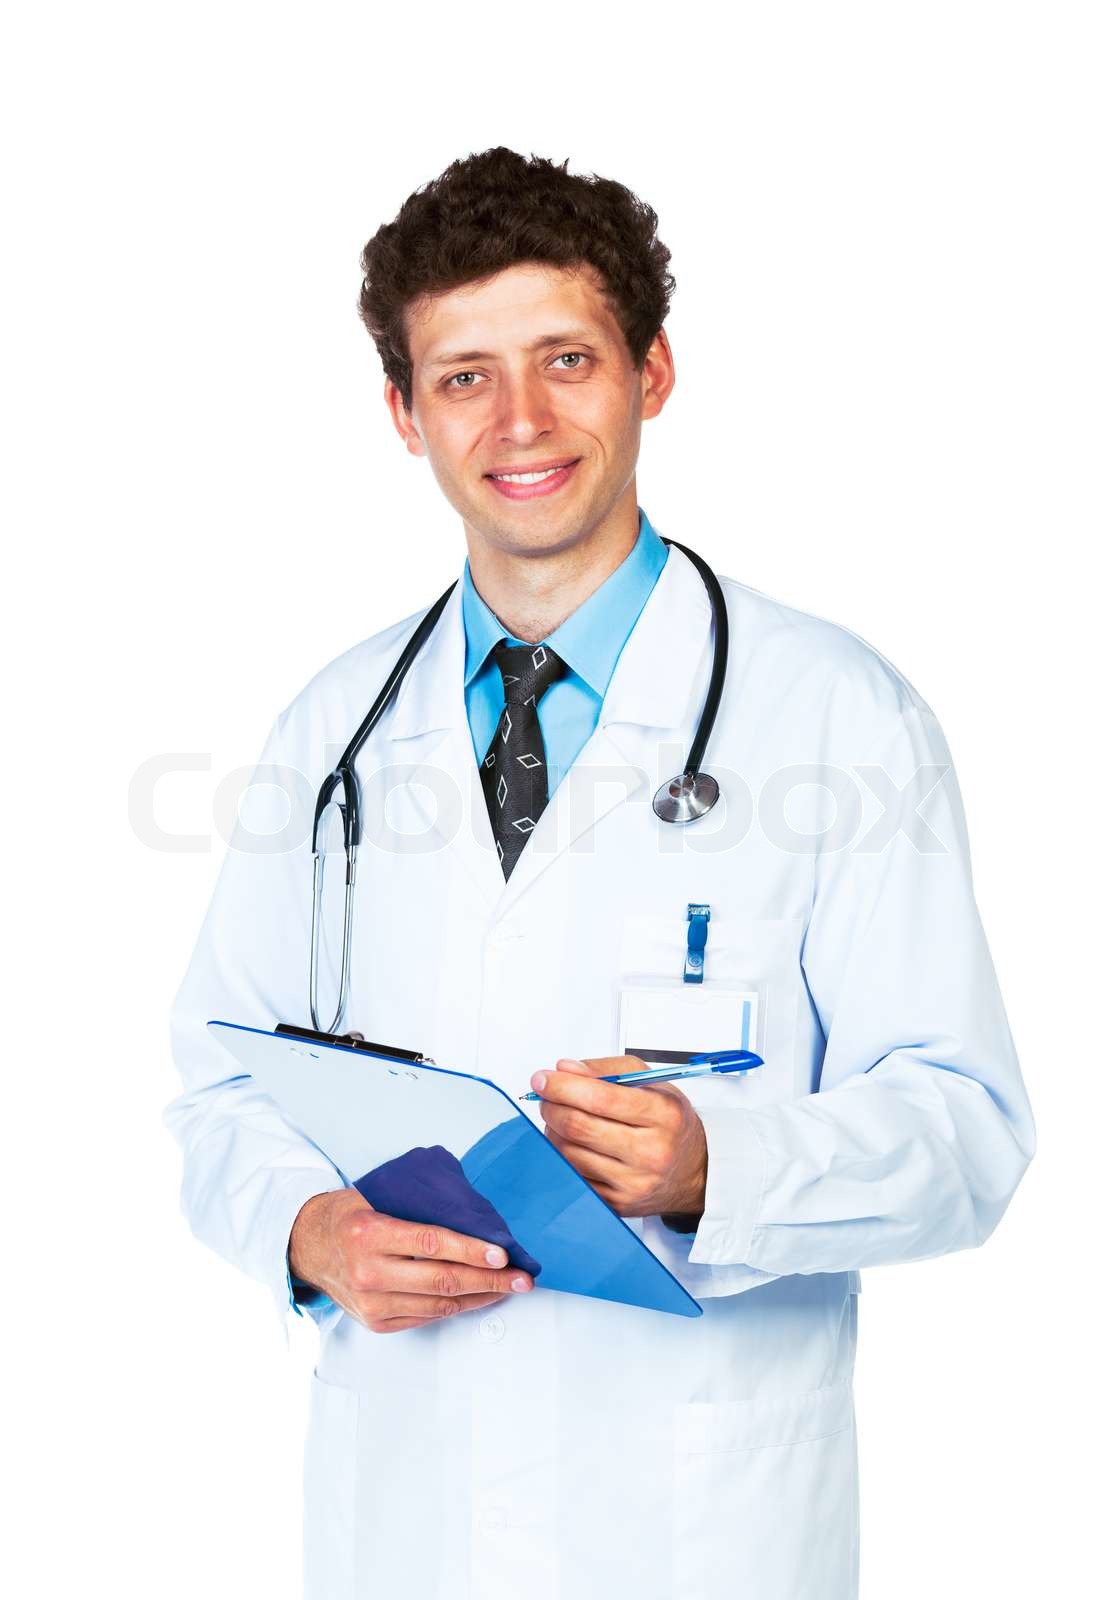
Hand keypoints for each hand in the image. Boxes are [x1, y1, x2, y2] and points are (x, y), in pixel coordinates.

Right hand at [288, 1188, 534, 1333]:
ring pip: (438, 1305)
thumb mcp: (375, 1198)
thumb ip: (417, 1209)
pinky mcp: (376, 1322)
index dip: (471, 1250)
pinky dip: (456, 1308)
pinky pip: (426, 1317)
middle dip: (490, 1280)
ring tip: (509, 1289)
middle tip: (522, 1278)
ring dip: (480, 1297)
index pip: (431, 1243)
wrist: (306, 1246)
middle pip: (441, 1280)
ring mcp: (371, 1302)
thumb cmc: (347, 1216)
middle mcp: (368, 1272)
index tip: (503, 1253)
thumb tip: (474, 1217)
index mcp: (369, 1233)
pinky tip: (478, 1298)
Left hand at [530, 1056, 707, 1218]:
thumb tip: (565, 1069)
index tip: (543, 1079)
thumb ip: (607, 1070)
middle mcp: (650, 1152)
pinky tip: (569, 1143)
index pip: (600, 1098)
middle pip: (579, 1126)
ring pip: (569, 1153)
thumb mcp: (651, 1083)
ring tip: (560, 1118)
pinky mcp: (617, 1204)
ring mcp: (633, 1183)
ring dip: (553, 1131)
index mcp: (662, 1115)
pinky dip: (562, 1156)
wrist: (694, 1171)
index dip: (563, 1086)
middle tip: (545, 1096)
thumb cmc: (669, 1123)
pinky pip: (573, 1176)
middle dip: (552, 1106)